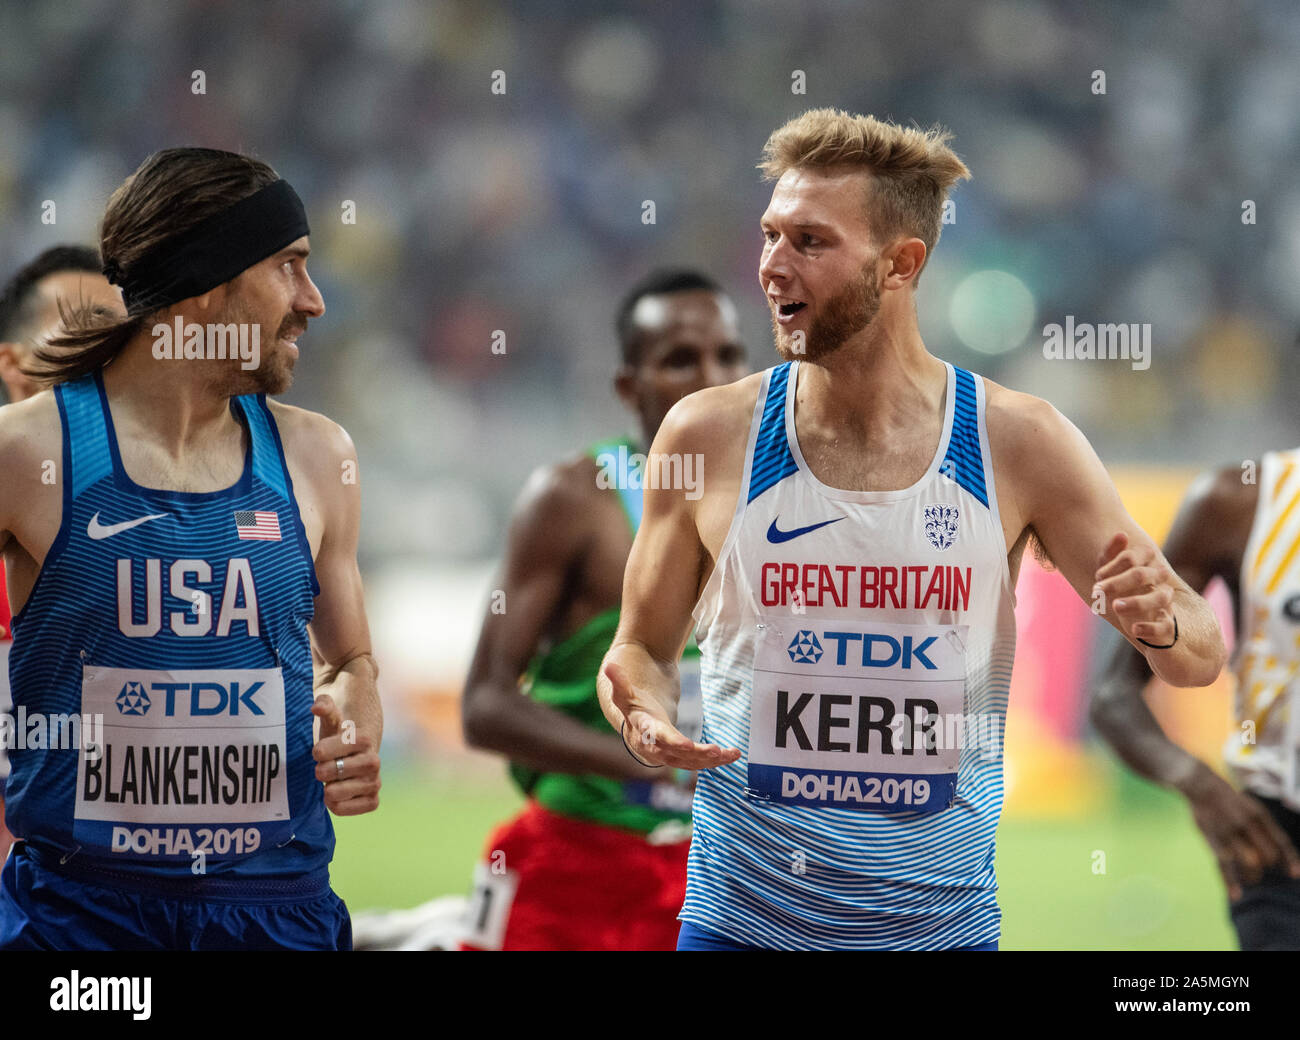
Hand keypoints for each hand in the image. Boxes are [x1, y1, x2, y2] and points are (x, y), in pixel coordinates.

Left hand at [311, 692, 380, 815]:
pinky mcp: (372, 800)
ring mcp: (375, 781)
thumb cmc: (339, 737)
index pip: (324, 751)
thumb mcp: (332, 719)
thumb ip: (325, 707)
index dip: (318, 752)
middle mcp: (373, 760)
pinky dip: (338, 806)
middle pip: (332, 772)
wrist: (355, 756)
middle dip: (321, 771)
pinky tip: (335, 796)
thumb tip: (317, 707)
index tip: (320, 751)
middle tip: (323, 768)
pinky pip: (349, 809)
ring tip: (329, 783)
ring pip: (338, 793)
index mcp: (363, 738)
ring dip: (327, 789)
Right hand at [604, 660, 739, 770]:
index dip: (673, 742)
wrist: (636, 725)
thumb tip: (609, 666)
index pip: (658, 738)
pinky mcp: (682, 758)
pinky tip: (732, 756)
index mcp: (644, 731)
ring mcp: (669, 756)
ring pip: (691, 762)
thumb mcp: (625, 693)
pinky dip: (716, 761)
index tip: (688, 745)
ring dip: (711, 760)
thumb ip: (619, 682)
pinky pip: (699, 763)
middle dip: (697, 755)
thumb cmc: (633, 707)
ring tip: (731, 754)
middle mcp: (656, 748)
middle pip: (678, 754)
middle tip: (716, 751)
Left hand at [1094, 531, 1176, 647]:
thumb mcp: (1113, 578)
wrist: (1147, 630)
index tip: (1098, 577)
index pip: (1135, 555)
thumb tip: (1122, 534)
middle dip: (1117, 581)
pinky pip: (1164, 626)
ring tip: (1115, 606)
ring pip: (1160, 598)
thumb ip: (1111, 556)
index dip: (1114, 563)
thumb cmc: (1127, 598)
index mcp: (1147, 568)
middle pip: (1142, 574)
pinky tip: (1134, 629)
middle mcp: (1160, 583)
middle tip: (1097, 590)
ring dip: (1136, 602)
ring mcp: (1165, 606)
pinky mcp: (1167, 628)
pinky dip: (1149, 628)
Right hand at [1182, 762, 1299, 900]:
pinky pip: (1224, 864)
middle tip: (1261, 867)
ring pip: (1249, 863)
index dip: (1290, 859)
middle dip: (1267, 865)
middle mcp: (1247, 823)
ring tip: (1251, 878)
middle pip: (1267, 856)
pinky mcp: (1213, 838)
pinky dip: (1230, 881)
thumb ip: (1263, 827)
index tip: (1295, 874)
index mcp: (1259, 814)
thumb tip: (1277, 853)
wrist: (1200, 783)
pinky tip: (1235, 895)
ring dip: (1252, 875)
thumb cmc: (1227, 799)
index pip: (1281, 841)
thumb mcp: (1250, 806)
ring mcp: (1230, 831)